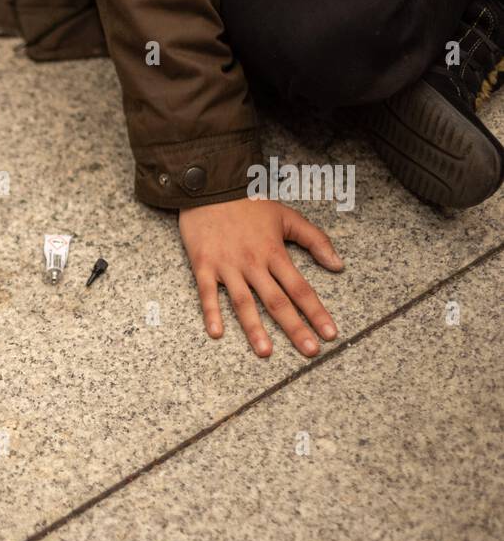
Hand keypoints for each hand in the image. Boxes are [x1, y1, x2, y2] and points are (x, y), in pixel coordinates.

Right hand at [179, 197, 343, 356]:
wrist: (211, 188)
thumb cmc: (249, 204)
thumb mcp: (288, 217)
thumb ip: (316, 240)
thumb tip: (338, 265)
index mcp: (275, 253)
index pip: (301, 289)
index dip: (316, 312)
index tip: (330, 333)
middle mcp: (253, 263)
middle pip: (277, 301)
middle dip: (295, 328)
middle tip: (310, 352)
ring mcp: (227, 266)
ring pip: (244, 303)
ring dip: (255, 329)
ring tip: (265, 352)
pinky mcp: (203, 266)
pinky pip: (207, 294)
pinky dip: (211, 313)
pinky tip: (217, 333)